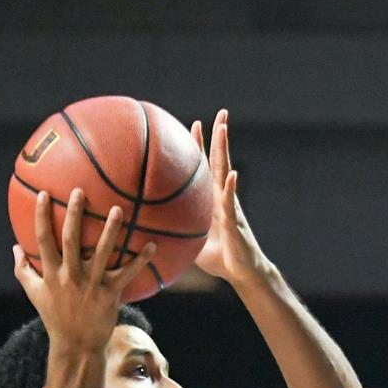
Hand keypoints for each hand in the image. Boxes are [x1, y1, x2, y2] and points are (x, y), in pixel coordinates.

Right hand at [13, 188, 156, 352]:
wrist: (76, 344)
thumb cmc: (54, 316)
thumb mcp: (34, 294)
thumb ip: (23, 270)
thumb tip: (14, 247)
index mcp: (51, 273)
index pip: (43, 240)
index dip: (42, 216)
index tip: (45, 194)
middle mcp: (70, 276)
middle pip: (71, 240)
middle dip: (75, 215)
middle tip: (79, 191)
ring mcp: (91, 284)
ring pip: (103, 253)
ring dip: (111, 231)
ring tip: (118, 210)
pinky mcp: (111, 294)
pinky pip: (128, 273)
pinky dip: (141, 260)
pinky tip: (152, 245)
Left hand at [190, 109, 265, 285]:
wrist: (241, 273)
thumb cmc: (218, 258)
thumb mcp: (189, 240)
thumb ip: (173, 228)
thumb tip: (145, 226)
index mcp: (211, 200)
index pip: (204, 168)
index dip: (199, 147)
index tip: (193, 124)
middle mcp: (222, 197)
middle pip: (219, 161)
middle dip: (219, 137)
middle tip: (221, 113)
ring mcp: (230, 207)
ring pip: (226, 172)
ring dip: (224, 150)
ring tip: (224, 129)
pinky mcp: (235, 222)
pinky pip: (231, 202)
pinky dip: (230, 188)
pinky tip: (232, 174)